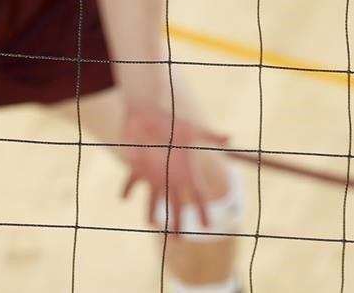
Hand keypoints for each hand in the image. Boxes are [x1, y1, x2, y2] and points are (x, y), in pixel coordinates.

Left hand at [117, 101, 231, 234]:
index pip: (199, 196)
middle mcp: (171, 176)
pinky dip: (127, 189)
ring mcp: (153, 173)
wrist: (146, 111)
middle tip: (178, 242)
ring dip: (150, 212)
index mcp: (186, 171)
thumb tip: (230, 135)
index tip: (209, 226)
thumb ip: (210, 135)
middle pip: (176, 206)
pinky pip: (131, 182)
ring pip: (153, 199)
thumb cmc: (170, 119)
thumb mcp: (191, 129)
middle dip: (178, 223)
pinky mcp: (137, 166)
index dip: (204, 211)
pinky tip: (123, 198)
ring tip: (150, 223)